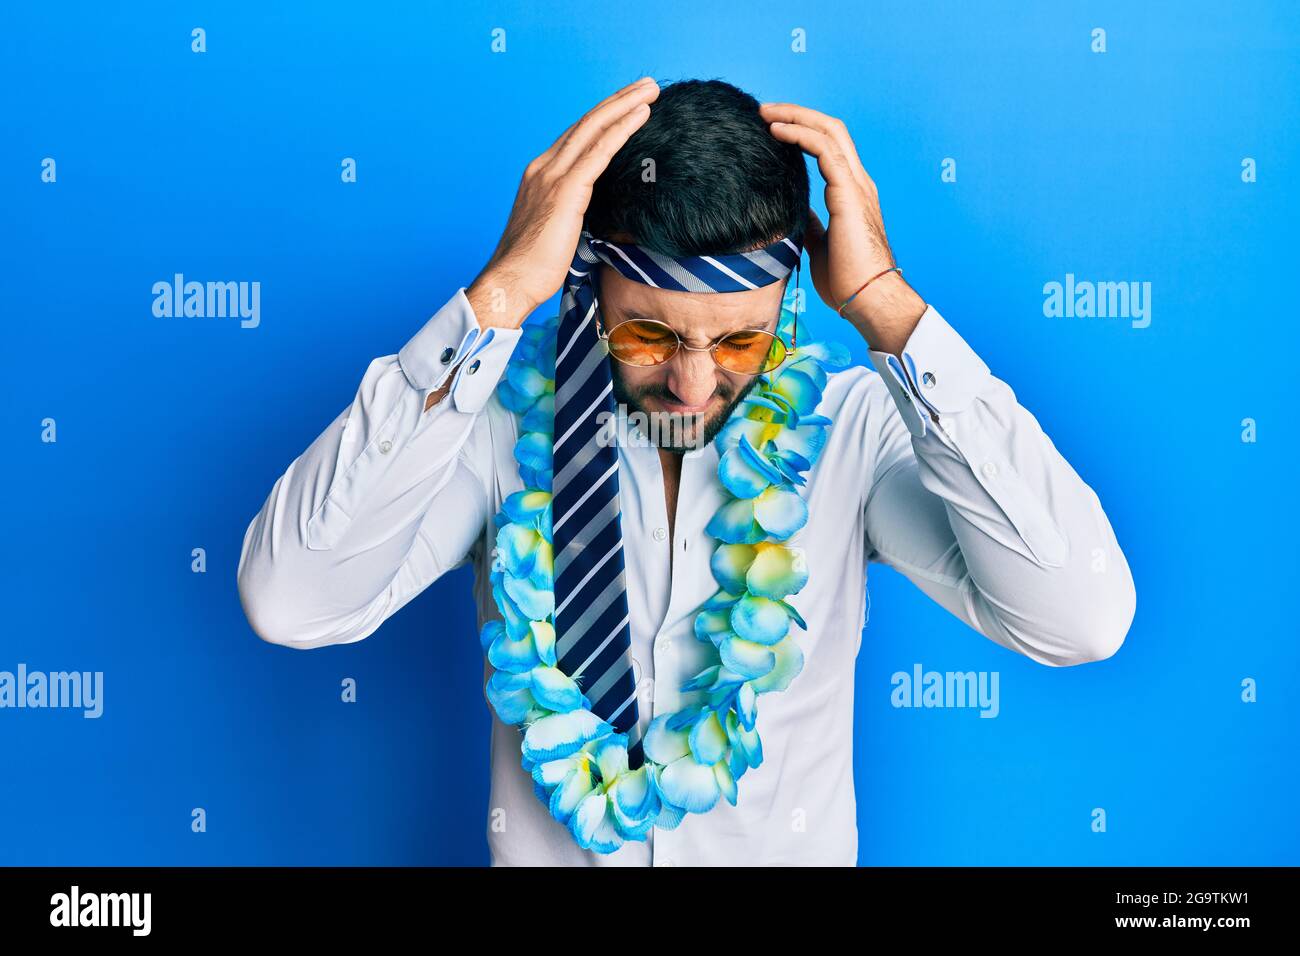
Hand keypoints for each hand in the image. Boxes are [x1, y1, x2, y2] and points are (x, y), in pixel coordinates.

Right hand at [466, 77, 660, 329]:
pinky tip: (641, 115)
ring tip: (650, 90)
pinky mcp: (566, 190)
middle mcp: (544, 168)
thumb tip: (592, 216)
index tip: (627, 105)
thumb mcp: (556, 231)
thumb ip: (572, 213)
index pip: (576, 137)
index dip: (603, 118)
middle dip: (618, 101)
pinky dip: (622, 128)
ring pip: (594, 128)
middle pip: (586, 123)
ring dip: (625, 105)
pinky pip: (600, 151)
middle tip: (646, 85)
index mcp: (540, 176)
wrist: (510, 282)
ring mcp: (552, 176)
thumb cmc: (532, 269)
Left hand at [760, 102, 925, 354]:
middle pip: (831, 130)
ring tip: (766, 113)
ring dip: (795, 117)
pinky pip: (825, 151)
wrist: (868, 299)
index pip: (829, 147)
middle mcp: (857, 182)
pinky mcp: (849, 194)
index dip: (803, 131)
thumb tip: (798, 212)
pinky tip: (777, 131)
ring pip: (829, 132)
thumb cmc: (847, 281)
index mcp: (851, 193)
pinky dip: (800, 135)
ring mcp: (856, 186)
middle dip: (798, 114)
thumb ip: (814, 223)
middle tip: (765, 110)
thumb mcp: (821, 245)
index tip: (772, 128)